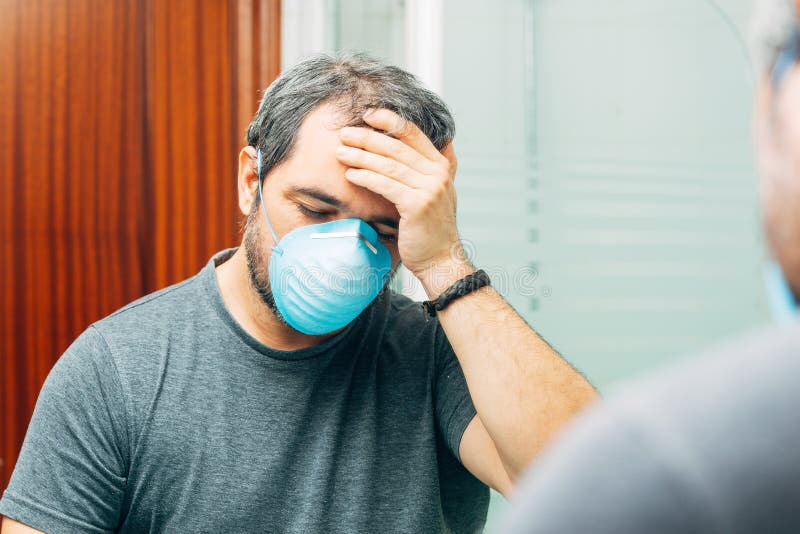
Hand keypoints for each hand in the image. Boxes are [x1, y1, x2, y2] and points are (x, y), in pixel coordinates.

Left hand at [336, 109, 471, 293]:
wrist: (441, 259)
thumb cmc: (430, 229)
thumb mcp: (437, 193)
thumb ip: (431, 170)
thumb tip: (433, 145)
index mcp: (441, 165)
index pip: (413, 133)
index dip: (389, 121)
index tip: (367, 115)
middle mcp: (438, 174)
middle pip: (396, 147)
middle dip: (367, 138)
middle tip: (344, 133)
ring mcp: (430, 189)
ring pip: (389, 165)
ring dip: (361, 156)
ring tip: (340, 152)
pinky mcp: (418, 205)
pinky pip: (386, 185)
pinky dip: (366, 177)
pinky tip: (351, 175)